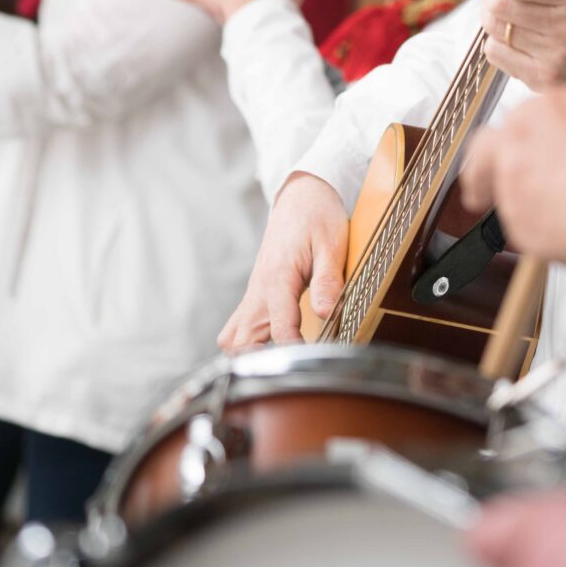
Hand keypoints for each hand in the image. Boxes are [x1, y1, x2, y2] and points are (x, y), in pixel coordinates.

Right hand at [217, 173, 350, 350]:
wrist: (301, 195)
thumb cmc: (318, 216)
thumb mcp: (331, 243)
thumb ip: (327, 279)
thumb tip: (324, 312)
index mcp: (277, 278)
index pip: (277, 326)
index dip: (291, 349)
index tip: (308, 365)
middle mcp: (258, 289)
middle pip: (240, 341)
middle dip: (259, 363)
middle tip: (290, 371)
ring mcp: (254, 293)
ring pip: (234, 337)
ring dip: (249, 355)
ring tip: (280, 366)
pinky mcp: (256, 294)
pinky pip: (240, 327)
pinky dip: (249, 343)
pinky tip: (272, 349)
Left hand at [458, 88, 565, 262]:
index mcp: (538, 111)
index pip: (513, 119)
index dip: (522, 136)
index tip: (524, 147)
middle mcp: (517, 146)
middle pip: (483, 154)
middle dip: (482, 168)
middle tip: (485, 183)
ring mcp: (513, 189)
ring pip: (504, 192)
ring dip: (525, 197)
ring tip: (565, 204)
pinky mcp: (520, 228)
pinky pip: (523, 226)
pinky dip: (541, 226)